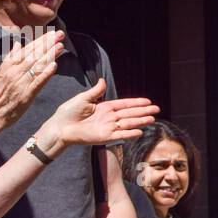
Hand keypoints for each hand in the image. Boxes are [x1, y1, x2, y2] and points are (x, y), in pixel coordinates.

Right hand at [0, 29, 63, 130]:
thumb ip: (10, 58)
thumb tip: (17, 44)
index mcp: (8, 66)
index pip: (27, 50)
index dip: (40, 41)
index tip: (52, 33)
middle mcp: (15, 72)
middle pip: (34, 55)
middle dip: (48, 43)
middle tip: (60, 34)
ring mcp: (21, 83)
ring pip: (37, 66)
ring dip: (50, 55)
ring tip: (60, 45)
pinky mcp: (26, 95)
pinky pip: (37, 82)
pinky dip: (45, 73)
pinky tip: (54, 65)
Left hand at [38, 79, 158, 153]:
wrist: (60, 127)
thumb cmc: (68, 112)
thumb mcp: (83, 98)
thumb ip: (96, 91)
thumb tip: (103, 80)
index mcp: (104, 107)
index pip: (124, 104)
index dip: (136, 103)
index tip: (148, 101)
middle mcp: (109, 117)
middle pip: (130, 113)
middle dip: (144, 112)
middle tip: (157, 110)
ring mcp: (108, 128)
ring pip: (128, 124)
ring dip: (140, 121)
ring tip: (152, 119)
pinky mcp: (104, 137)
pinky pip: (120, 135)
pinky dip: (130, 133)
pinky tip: (140, 131)